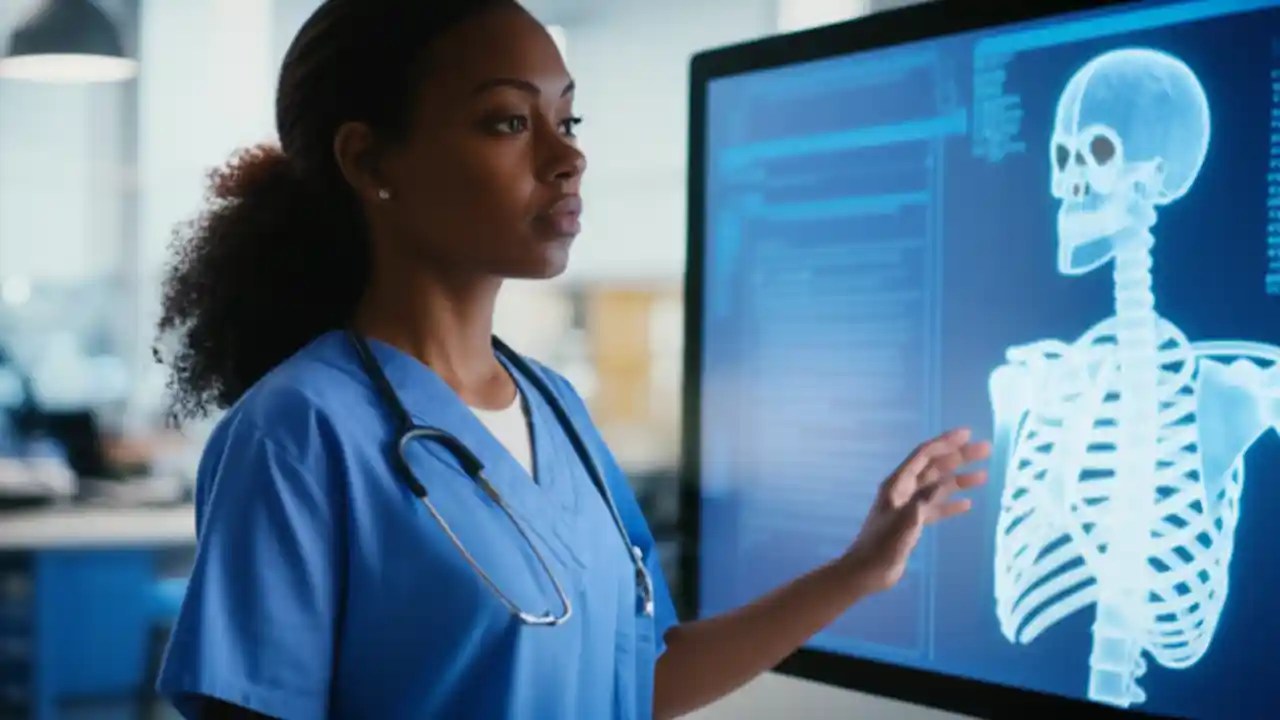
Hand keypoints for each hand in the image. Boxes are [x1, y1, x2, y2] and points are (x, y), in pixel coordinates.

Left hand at [839, 427, 990, 593]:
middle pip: (935, 467)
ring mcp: (909, 507)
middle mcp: (903, 490)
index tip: (968, 434)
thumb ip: (925, 500)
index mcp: (897, 484)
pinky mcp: (913, 524)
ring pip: (938, 487)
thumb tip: (943, 484)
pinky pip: (936, 508)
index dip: (945, 442)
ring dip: (960, 480)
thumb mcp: (907, 521)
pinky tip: (967, 504)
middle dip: (959, 457)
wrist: (867, 572)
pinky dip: (951, 505)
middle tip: (986, 449)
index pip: (924, 455)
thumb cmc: (882, 546)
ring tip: (984, 475)